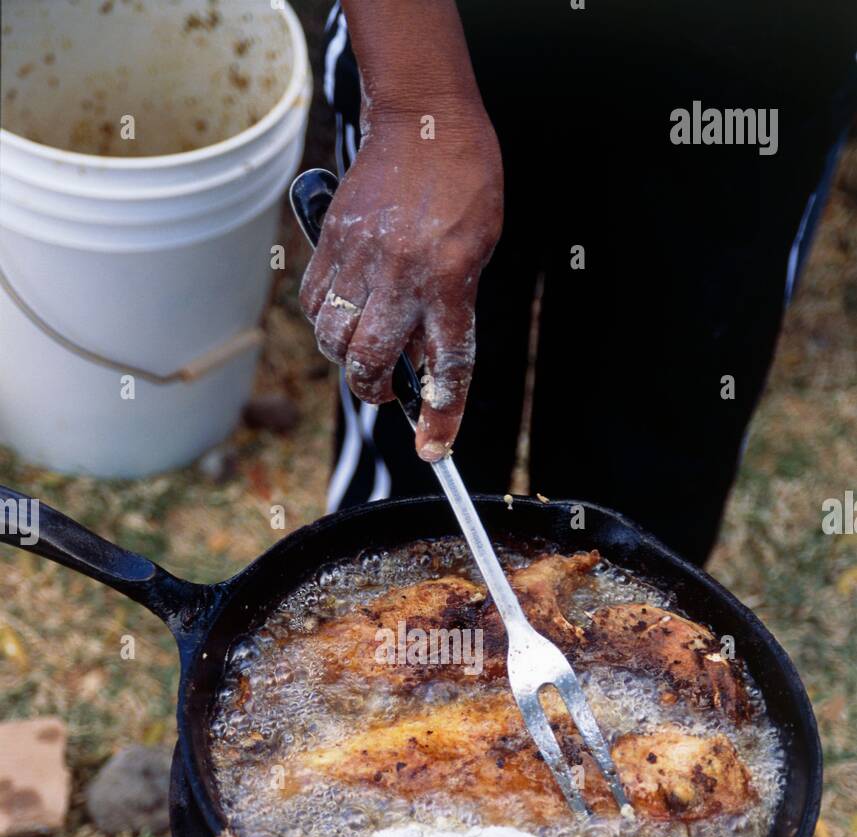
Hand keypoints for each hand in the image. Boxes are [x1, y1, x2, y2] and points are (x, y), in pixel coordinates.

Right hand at [299, 107, 502, 461]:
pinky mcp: (331, 242)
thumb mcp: (475, 252)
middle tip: (384, 388)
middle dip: (374, 389)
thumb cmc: (464, 184)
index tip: (435, 450)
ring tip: (362, 347)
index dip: (442, 417)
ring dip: (345, 356)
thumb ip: (447, 306)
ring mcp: (360, 258)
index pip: (447, 367)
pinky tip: (341, 314)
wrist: (423, 118)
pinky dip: (323, 321)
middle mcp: (402, 276)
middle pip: (370, 363)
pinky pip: (314, 302)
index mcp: (450, 282)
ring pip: (333, 339)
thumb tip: (416, 355)